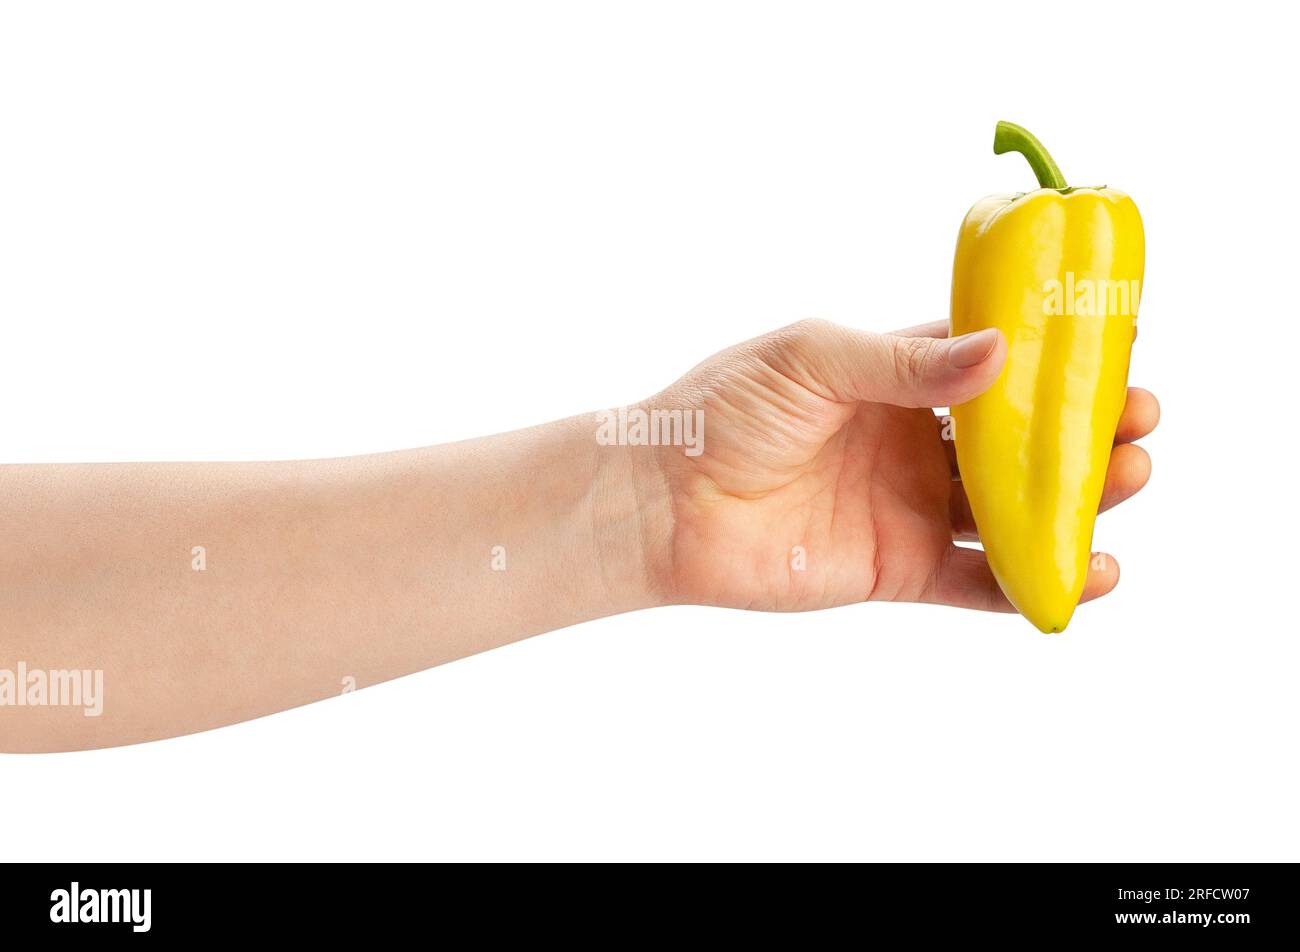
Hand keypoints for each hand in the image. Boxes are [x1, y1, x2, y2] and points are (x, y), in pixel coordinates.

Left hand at [639, 319, 1157, 613]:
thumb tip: (1001, 352)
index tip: (1118, 352)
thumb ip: (903, 361)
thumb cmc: (724, 411)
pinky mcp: (896, 569)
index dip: (1056, 363)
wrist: (661, 500)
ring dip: (1075, 500)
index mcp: (896, 378)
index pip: (995, 366)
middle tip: (1134, 424)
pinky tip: (1086, 573)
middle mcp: (912, 442)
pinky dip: (1033, 583)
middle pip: (1019, 441)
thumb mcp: (813, 360)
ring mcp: (908, 507)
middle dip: (1081, 433)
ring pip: (1011, 510)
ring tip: (1126, 482)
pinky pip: (978, 582)